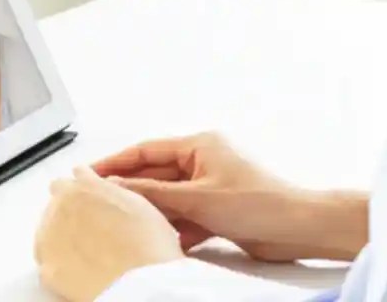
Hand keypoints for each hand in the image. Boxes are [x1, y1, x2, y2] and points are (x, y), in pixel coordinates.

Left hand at [34, 165, 183, 301]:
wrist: (139, 281)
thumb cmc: (147, 243)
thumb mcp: (139, 202)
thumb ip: (115, 191)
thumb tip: (107, 187)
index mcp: (87, 185)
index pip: (79, 174)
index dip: (88, 186)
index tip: (93, 195)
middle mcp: (62, 205)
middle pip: (58, 197)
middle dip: (72, 207)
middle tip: (94, 226)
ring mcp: (49, 237)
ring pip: (47, 228)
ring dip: (61, 233)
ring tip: (89, 250)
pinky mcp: (46, 267)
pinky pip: (47, 260)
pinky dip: (59, 263)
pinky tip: (79, 268)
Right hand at [92, 132, 367, 262]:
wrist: (298, 228)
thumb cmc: (260, 203)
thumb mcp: (197, 198)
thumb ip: (153, 193)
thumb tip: (116, 186)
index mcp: (200, 145)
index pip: (146, 150)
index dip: (115, 163)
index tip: (88, 174)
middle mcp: (204, 162)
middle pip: (154, 175)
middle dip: (129, 191)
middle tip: (97, 202)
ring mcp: (211, 188)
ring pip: (167, 200)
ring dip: (150, 213)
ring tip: (120, 225)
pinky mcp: (217, 212)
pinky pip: (183, 218)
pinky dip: (171, 230)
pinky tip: (156, 241)